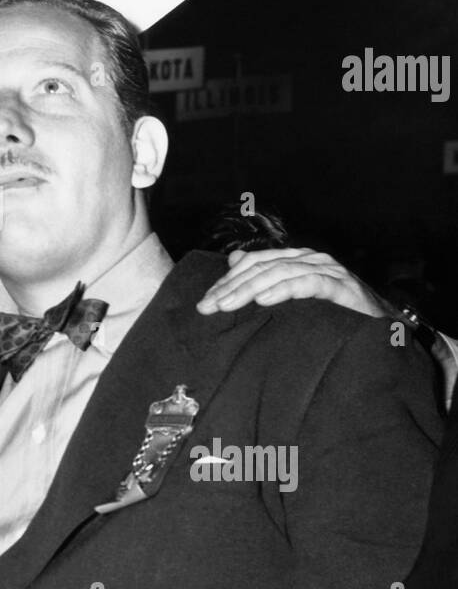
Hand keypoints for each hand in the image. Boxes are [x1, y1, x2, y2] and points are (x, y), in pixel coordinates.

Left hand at [197, 247, 392, 317]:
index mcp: (297, 260)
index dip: (227, 280)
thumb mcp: (295, 298)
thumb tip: (234, 261)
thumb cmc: (336, 315)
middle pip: (263, 267)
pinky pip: (309, 283)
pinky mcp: (343, 287)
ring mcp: (328, 270)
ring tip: (227, 305)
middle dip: (231, 287)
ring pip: (281, 272)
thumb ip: (267, 279)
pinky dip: (285, 290)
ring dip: (250, 289)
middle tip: (208, 307)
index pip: (254, 263)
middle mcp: (311, 260)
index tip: (205, 302)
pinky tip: (264, 300)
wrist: (384, 329)